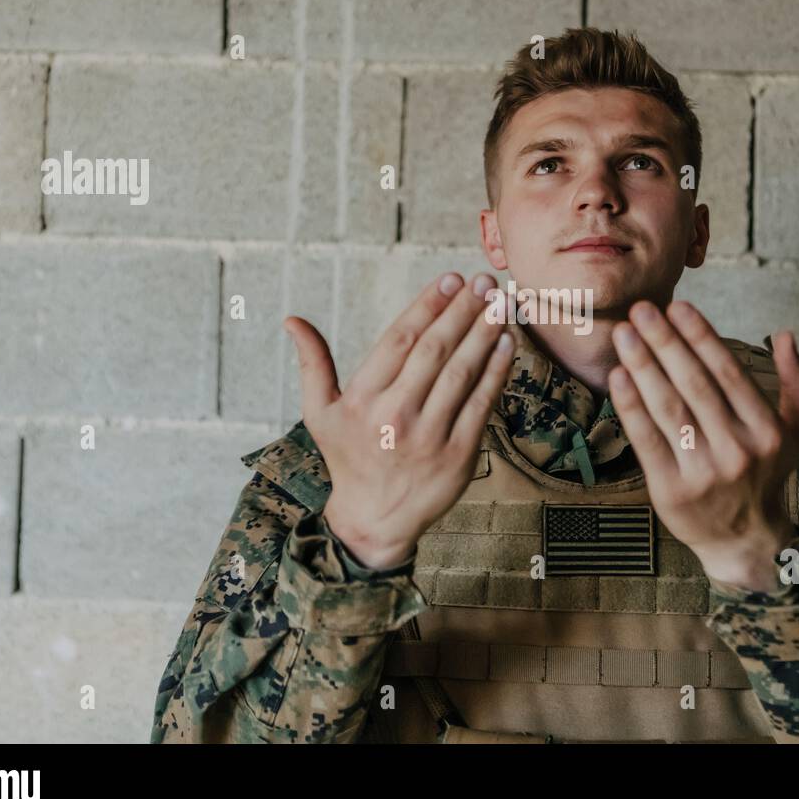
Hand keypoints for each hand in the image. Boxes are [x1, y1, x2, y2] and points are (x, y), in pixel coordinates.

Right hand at [283, 272, 513, 569]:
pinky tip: (507, 344)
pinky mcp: (458, 455)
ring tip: (501, 304)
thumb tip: (292, 320)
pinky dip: (496, 371)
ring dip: (485, 334)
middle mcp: (394, 415)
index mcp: (361, 399)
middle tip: (484, 281)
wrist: (374, 519)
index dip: (428, 305)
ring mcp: (428, 436)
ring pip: (462, 373)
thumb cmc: (349, 456)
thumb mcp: (319, 412)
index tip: (451, 279)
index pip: (400, 340)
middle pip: (434, 351)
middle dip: (463, 311)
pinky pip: (481, 404)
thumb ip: (312, 363)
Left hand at [607, 300, 798, 590]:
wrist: (744, 540)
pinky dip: (631, 406)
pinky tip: (618, 376)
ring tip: (625, 333)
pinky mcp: (671, 490)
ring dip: (643, 366)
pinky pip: (647, 440)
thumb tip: (785, 335)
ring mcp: (703, 472)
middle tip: (642, 309)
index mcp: (767, 430)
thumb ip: (797, 382)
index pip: (728, 373)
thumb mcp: (797, 431)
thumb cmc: (766, 472)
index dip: (700, 336)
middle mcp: (737, 450)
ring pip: (668, 408)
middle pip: (694, 385)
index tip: (678, 306)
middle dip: (666, 342)